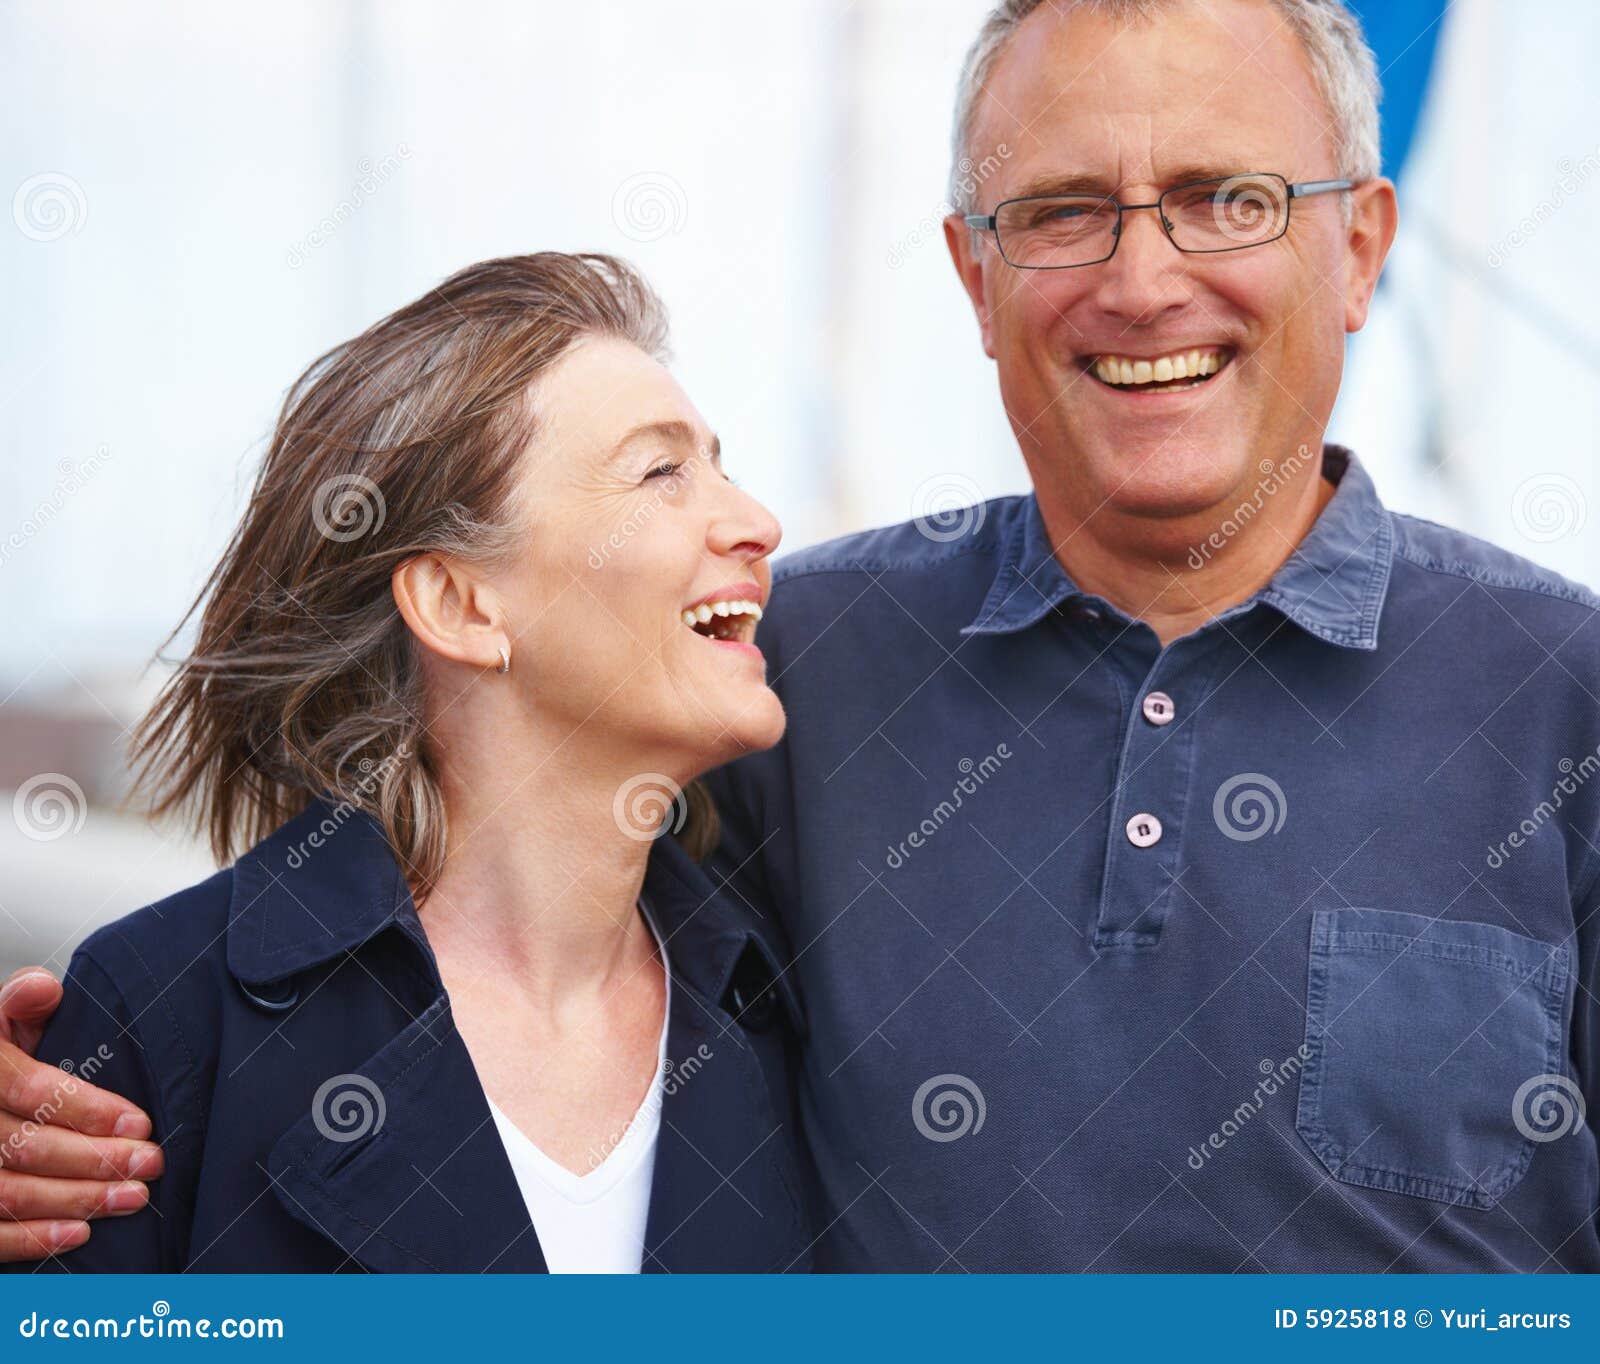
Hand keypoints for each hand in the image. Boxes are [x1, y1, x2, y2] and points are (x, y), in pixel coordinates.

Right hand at [0, 968, 162, 1261]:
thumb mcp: (0, 1023)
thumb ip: (23, 1004)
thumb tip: (44, 987)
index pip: (28, 1088)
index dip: (86, 1109)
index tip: (141, 1123)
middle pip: (26, 1147)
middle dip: (97, 1159)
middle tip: (151, 1164)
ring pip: (10, 1193)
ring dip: (77, 1200)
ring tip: (132, 1198)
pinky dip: (32, 1239)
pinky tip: (81, 1232)